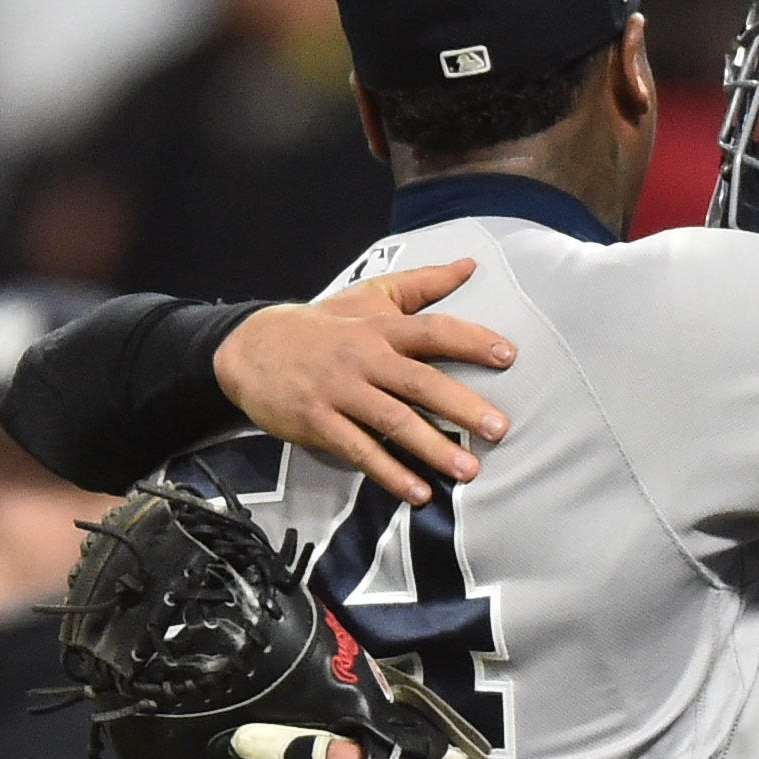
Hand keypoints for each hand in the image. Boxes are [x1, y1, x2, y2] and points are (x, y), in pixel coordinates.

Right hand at [218, 262, 518, 508]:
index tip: (508, 355)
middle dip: (461, 405)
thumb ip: (421, 284)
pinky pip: (360, 452)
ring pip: (393, 422)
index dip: (471, 340)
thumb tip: (470, 265)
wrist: (250, 349)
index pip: (432, 330)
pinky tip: (419, 493)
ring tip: (468, 470)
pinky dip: (391, 474)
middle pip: (419, 382)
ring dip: (433, 448)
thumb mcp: (367, 295)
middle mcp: (363, 358)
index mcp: (379, 327)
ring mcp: (340, 393)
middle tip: (499, 429)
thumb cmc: (322, 324)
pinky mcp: (319, 423)